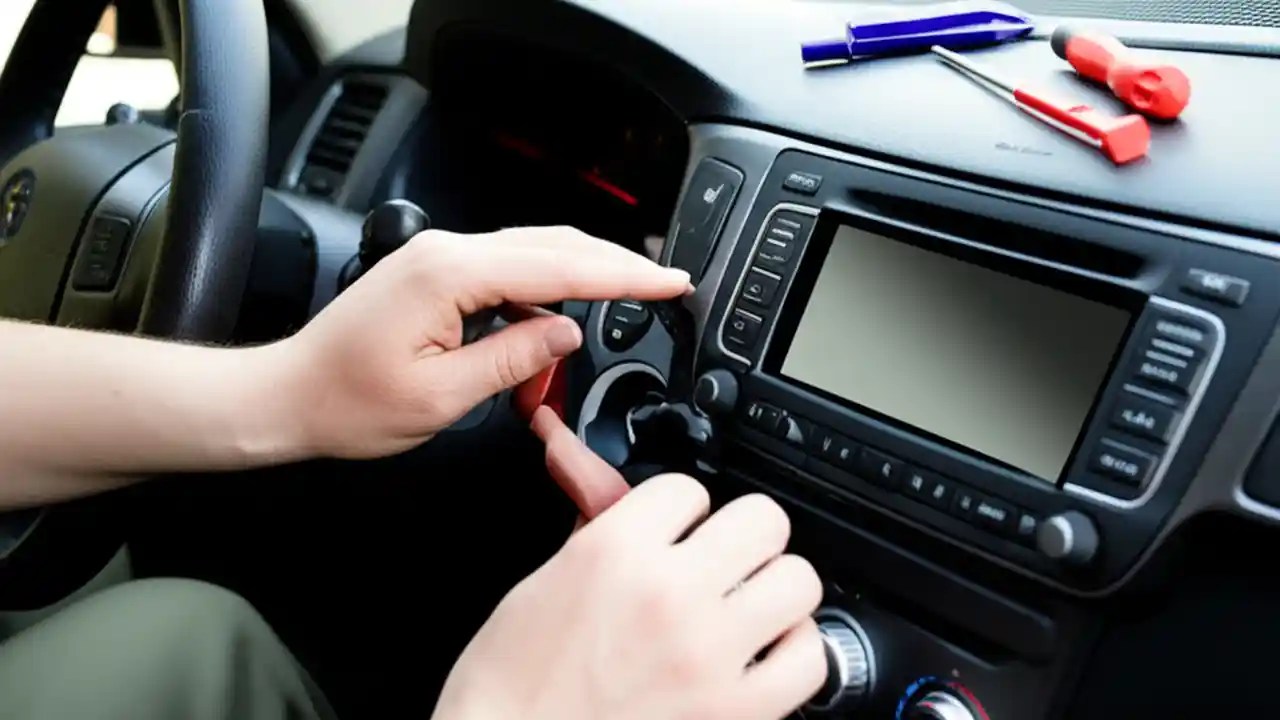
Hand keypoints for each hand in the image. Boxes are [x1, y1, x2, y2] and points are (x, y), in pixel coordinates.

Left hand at [274, 227, 690, 458]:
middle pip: (554, 245)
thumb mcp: (441, 398)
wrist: (287, 395)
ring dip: (578, 282)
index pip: (560, 267)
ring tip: (614, 315)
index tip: (671, 282)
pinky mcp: (435, 273)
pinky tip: (553, 327)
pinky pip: (506, 271)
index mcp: (450, 275)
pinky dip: (542, 294)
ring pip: (533, 254)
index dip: (625, 276)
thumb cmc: (346, 403)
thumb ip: (514, 359)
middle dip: (614, 267)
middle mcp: (446, 252)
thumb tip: (568, 332)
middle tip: (665, 288)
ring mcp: (439, 257)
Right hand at [431, 410, 826, 719]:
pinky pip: (809, 657)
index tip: (676, 529)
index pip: (687, 488)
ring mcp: (710, 653)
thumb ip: (598, 533)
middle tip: (724, 560)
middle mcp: (669, 594)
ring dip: (775, 590)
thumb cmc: (509, 688)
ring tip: (746, 607)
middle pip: (761, 520)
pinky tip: (762, 654)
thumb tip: (617, 491)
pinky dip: (792, 651)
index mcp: (614, 552)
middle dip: (742, 536)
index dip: (681, 510)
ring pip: (797, 581)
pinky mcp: (739, 712)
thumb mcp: (539, 585)